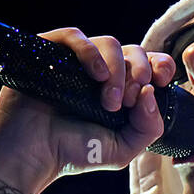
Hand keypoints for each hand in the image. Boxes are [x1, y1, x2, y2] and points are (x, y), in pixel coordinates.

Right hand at [0, 31, 175, 193]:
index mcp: (119, 88)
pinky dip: (89, 51)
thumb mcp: (122, 149)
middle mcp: (99, 71)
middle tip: (127, 102)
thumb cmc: (73, 153)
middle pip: (132, 51)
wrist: (32, 157)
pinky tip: (95, 76)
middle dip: (139, 73)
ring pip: (108, 42)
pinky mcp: (49, 53)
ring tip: (109, 101)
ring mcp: (74, 61)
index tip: (161, 80)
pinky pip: (73, 35)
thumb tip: (152, 93)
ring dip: (116, 69)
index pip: (148, 62)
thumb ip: (148, 128)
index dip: (160, 64)